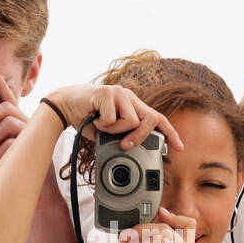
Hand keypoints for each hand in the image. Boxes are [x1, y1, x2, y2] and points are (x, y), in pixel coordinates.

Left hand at [0, 67, 27, 167]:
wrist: (36, 190)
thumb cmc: (16, 170)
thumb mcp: (1, 148)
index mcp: (20, 123)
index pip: (9, 100)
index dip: (0, 85)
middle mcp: (28, 124)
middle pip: (5, 107)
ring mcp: (32, 132)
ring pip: (5, 123)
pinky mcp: (32, 142)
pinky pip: (8, 139)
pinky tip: (2, 161)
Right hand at [47, 84, 184, 151]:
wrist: (64, 106)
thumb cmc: (87, 118)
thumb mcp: (109, 132)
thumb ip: (123, 137)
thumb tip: (134, 150)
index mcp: (132, 106)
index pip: (157, 118)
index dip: (170, 133)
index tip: (179, 148)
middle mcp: (129, 97)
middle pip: (150, 118)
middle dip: (140, 136)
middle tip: (124, 145)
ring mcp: (120, 93)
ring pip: (131, 120)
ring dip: (114, 130)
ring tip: (101, 126)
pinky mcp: (108, 92)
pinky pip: (113, 118)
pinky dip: (102, 125)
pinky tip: (93, 118)